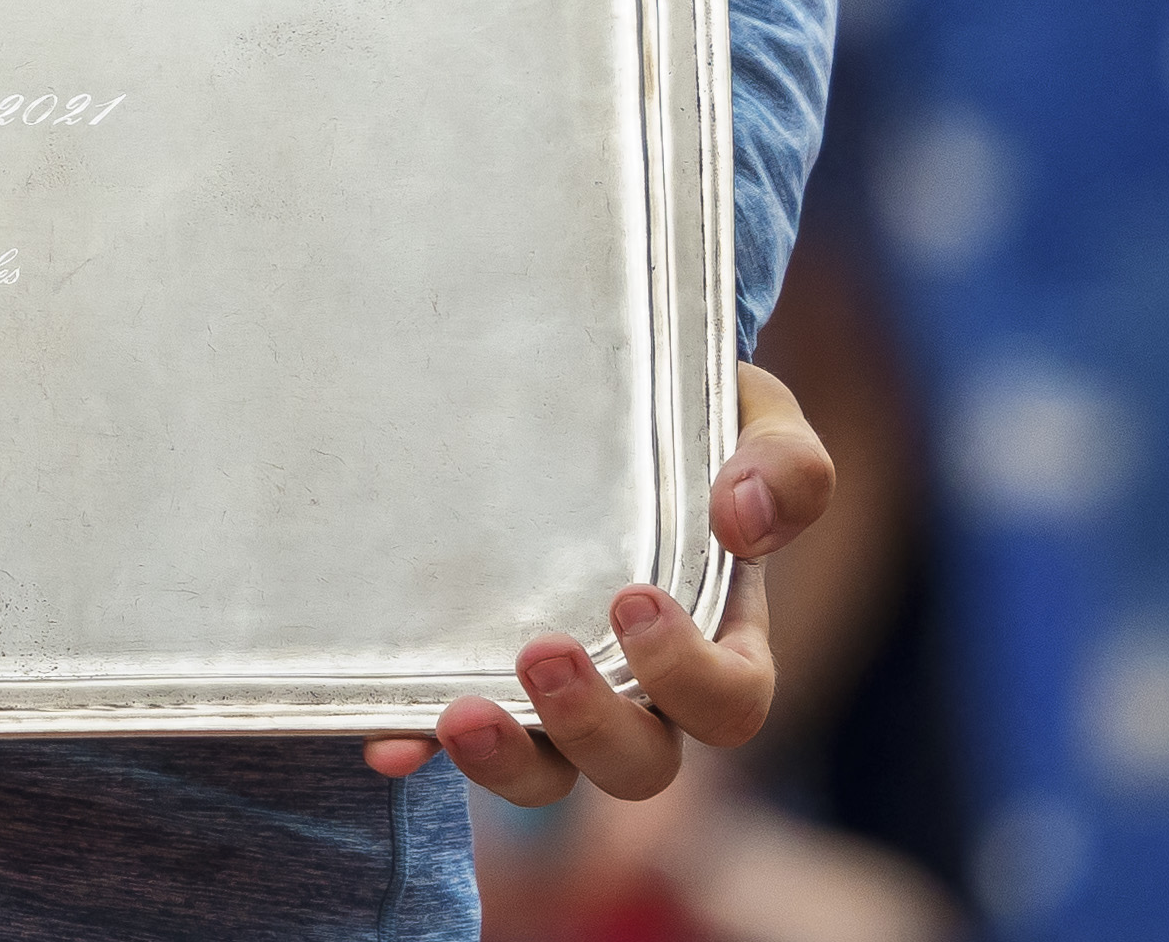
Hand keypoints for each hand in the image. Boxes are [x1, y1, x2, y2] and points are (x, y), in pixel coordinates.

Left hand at [365, 361, 829, 801]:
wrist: (595, 393)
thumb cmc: (691, 426)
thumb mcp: (755, 422)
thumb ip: (781, 462)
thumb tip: (743, 517)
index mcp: (719, 639)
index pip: (730, 702)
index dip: (690, 677)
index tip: (633, 601)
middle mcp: (642, 689)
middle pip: (639, 762)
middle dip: (592, 725)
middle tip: (543, 652)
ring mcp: (557, 696)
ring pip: (550, 777)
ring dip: (510, 761)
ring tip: (462, 714)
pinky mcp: (478, 678)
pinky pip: (447, 737)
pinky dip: (417, 743)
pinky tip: (387, 741)